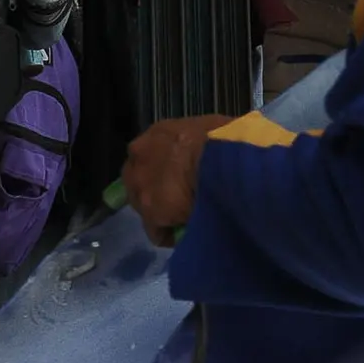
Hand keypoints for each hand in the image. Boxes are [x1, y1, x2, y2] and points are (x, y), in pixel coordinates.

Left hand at [122, 115, 230, 244]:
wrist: (223, 163)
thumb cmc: (224, 141)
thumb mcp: (213, 128)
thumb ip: (199, 139)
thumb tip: (208, 151)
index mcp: (156, 134)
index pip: (149, 154)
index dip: (162, 168)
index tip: (179, 177)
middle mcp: (139, 157)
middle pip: (140, 180)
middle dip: (156, 191)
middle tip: (180, 199)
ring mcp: (141, 186)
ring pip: (145, 207)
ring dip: (162, 213)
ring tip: (185, 219)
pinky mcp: (150, 212)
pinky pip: (157, 232)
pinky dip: (170, 235)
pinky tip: (187, 233)